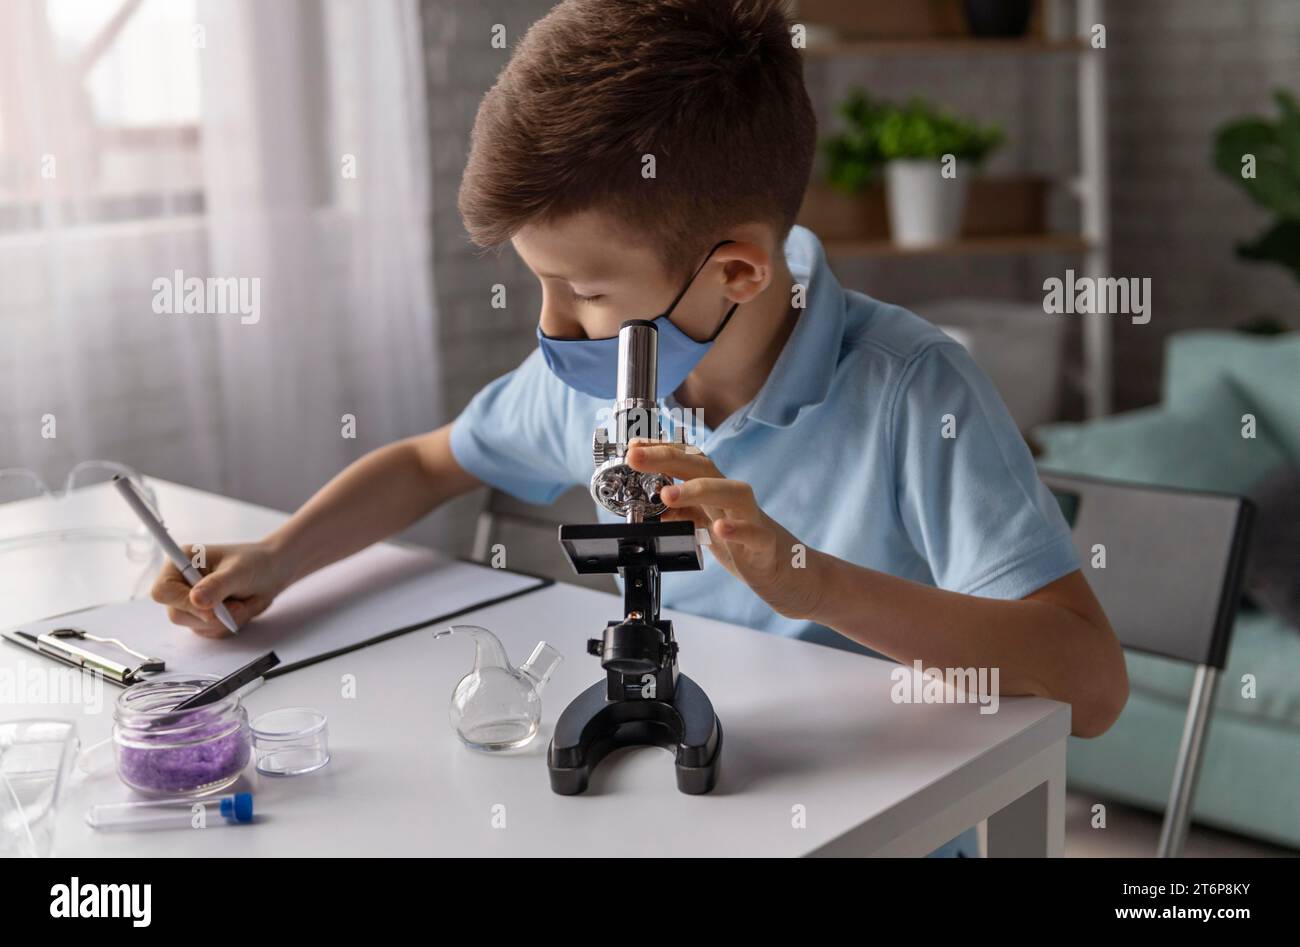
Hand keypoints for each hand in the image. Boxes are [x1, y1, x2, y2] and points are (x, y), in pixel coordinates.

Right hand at [150, 541, 287, 636]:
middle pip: (178, 614)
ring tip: (244, 601)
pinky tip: (242, 607)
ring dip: (226, 620)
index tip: (212, 608)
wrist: (273, 572)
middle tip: (239, 605)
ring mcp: (190, 602)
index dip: (183, 603)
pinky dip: (230, 624)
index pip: (162, 591)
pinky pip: (211, 632)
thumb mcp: (238, 571)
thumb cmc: (255, 563)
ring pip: (196, 626)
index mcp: (181, 562)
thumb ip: (217, 585)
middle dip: (212, 615)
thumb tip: (195, 600)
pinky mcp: (202, 616)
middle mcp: (181, 583)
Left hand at [626, 440, 824, 620]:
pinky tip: (719, 529)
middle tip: (635, 456)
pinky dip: (737, 529)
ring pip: (731, 493)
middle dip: (667, 458)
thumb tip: (656, 506)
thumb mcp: (708, 526)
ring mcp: (752, 519)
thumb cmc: (748, 546)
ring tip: (667, 496)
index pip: (688, 461)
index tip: (633, 446)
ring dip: (697, 490)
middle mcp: (734, 499)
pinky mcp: (766, 545)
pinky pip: (754, 534)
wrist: (789, 573)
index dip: (661, 450)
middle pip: (703, 467)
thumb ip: (685, 513)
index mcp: (717, 492)